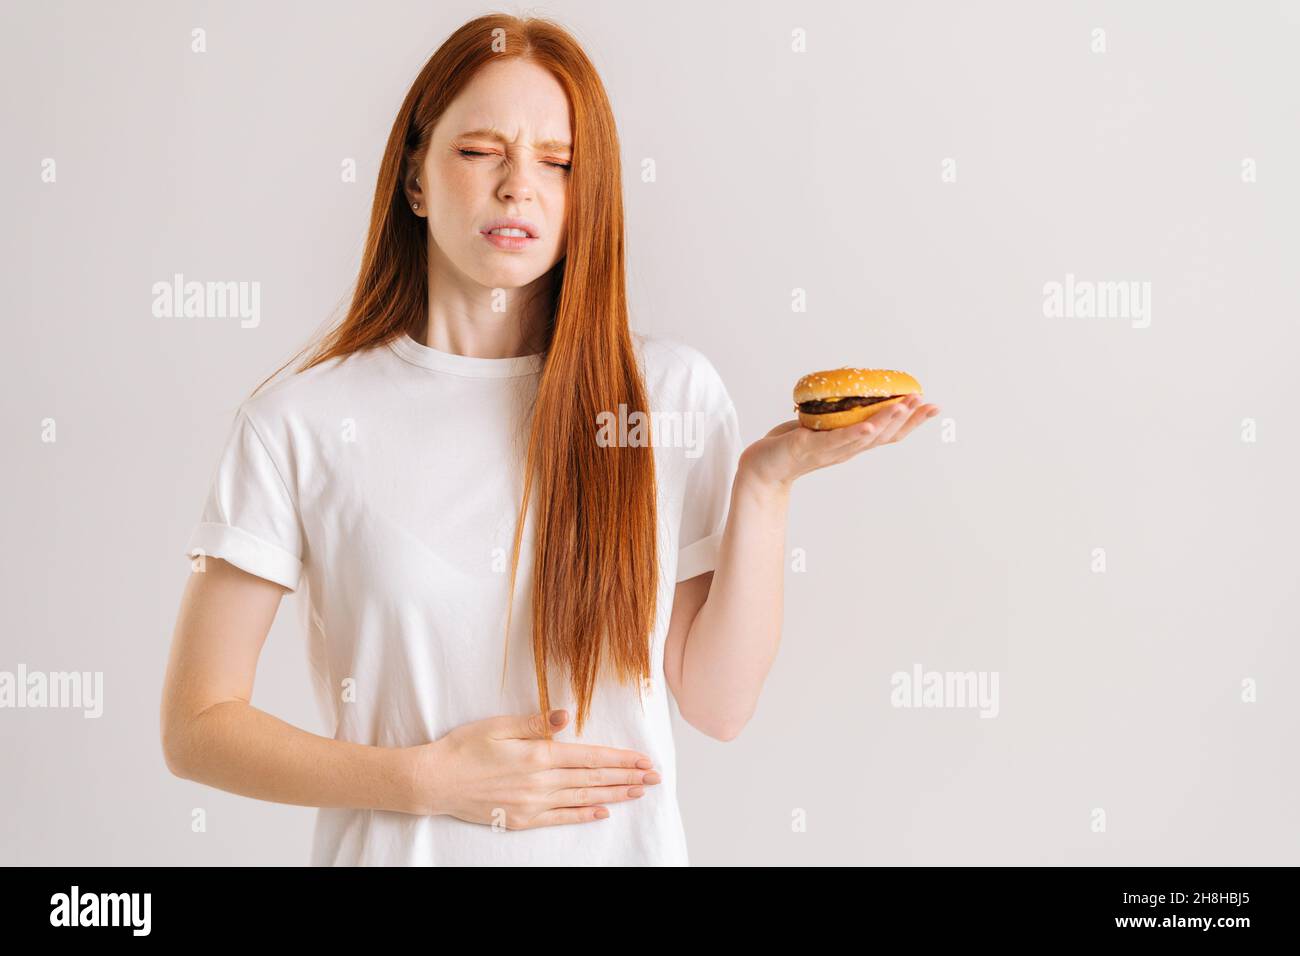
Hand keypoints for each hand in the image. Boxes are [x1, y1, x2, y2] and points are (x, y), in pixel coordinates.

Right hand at [403, 708, 660, 827]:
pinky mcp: (522, 820)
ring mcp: (533, 804)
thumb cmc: (464, 747)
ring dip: (614, 795)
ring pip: (583, 799)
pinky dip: (584, 815)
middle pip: (593, 779)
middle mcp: (541, 782)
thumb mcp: (499, 725)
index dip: (620, 759)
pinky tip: (603, 812)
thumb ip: (536, 722)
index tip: (644, 760)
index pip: (591, 757)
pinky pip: (561, 817)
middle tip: (654, 778)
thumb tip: (566, 715)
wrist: (434, 781)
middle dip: (627, 777)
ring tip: (638, 792)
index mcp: (539, 755)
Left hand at [739, 394, 940, 488]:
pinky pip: (835, 441)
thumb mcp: (822, 426)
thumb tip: (858, 391)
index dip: (912, 421)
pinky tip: (868, 425)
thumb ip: (842, 415)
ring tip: (904, 404)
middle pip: (884, 436)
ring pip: (864, 437)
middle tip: (927, 402)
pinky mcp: (808, 448)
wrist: (761, 468)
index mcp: (851, 444)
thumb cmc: (790, 444)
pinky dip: (854, 434)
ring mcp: (828, 451)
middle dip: (907, 418)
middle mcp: (845, 450)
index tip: (933, 405)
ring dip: (886, 420)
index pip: (888, 433)